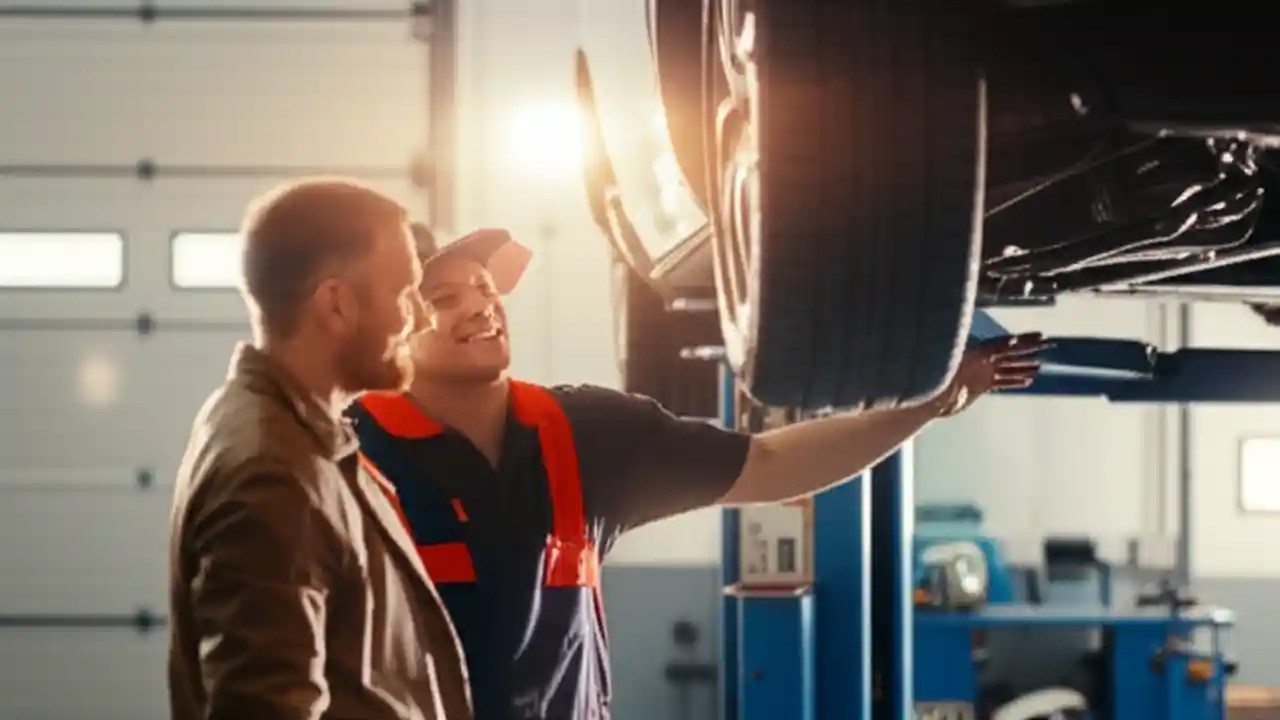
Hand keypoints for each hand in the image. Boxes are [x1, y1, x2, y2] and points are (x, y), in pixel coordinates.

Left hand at [934, 333, 1050, 415]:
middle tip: (1047, 342)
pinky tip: (1028, 380)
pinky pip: (1002, 381)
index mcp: (976, 353)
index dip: (1019, 340)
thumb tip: (973, 350)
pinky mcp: (981, 384)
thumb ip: (964, 359)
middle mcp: (981, 359)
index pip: (1002, 343)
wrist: (928, 399)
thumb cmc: (936, 380)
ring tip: (1040, 365)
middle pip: (1009, 351)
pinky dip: (1014, 380)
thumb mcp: (950, 366)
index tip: (1036, 336)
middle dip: (1028, 348)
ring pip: (1008, 366)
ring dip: (1024, 365)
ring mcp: (982, 371)